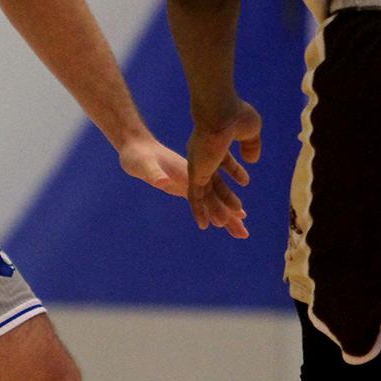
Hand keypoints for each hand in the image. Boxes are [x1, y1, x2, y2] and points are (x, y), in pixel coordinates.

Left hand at [120, 135, 248, 237]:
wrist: (135, 146)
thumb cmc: (137, 155)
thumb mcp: (144, 165)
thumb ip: (154, 173)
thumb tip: (161, 182)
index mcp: (188, 173)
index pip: (210, 193)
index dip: (223, 206)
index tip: (240, 217)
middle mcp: (193, 176)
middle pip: (217, 199)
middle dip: (231, 216)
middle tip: (244, 234)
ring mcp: (190, 180)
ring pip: (213, 200)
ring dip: (225, 216)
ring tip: (239, 230)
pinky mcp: (183, 184)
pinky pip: (203, 200)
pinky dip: (213, 210)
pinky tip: (219, 219)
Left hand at [185, 99, 261, 233]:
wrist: (219, 111)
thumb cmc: (235, 114)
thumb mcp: (250, 129)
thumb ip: (251, 145)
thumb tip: (252, 160)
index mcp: (216, 143)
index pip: (224, 161)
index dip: (235, 171)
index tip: (246, 182)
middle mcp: (203, 155)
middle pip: (214, 182)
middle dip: (225, 199)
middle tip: (237, 212)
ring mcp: (198, 165)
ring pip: (205, 193)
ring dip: (216, 209)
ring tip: (224, 224)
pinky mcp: (195, 173)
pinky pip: (195, 197)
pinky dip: (199, 211)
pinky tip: (204, 224)